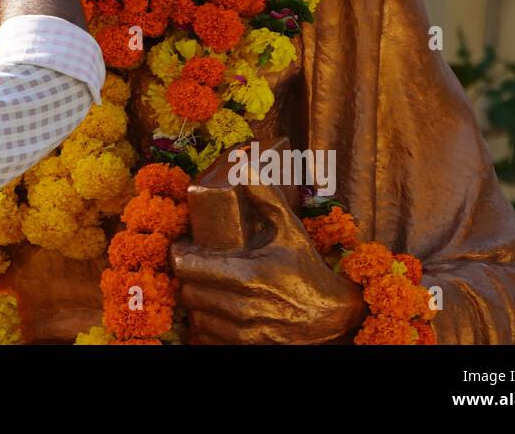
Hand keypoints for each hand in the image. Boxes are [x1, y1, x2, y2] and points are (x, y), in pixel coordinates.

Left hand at [170, 143, 365, 343]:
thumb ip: (265, 197)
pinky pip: (207, 338)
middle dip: (189, 277)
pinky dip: (207, 325)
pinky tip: (216, 310)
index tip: (185, 248)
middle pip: (188, 291)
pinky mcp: (245, 349)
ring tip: (207, 287)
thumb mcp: (290, 230)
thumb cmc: (308, 269)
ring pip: (195, 316)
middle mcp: (242, 307)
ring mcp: (243, 332)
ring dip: (197, 302)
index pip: (188, 266)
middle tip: (197, 266)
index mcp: (248, 275)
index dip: (180, 255)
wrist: (333, 317)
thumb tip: (244, 165)